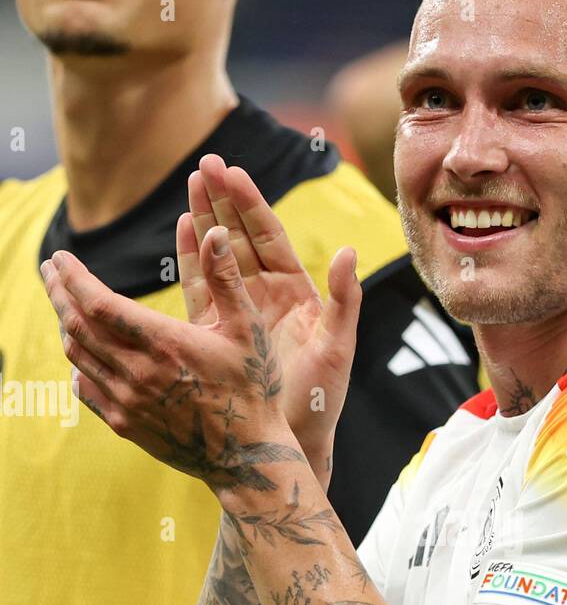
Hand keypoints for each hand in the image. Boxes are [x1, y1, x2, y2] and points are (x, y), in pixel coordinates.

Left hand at [40, 205, 353, 496]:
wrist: (247, 457)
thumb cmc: (253, 390)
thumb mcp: (248, 330)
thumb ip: (227, 279)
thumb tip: (216, 231)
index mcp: (164, 344)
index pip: (98, 303)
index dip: (73, 277)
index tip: (60, 258)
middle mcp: (138, 373)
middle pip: (77, 326)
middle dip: (58, 293)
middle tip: (49, 271)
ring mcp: (127, 401)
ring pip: (78, 356)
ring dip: (65, 325)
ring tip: (63, 305)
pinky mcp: (125, 424)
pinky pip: (86, 389)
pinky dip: (77, 364)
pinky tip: (80, 353)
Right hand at [180, 154, 360, 481]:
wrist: (291, 441)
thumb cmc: (320, 401)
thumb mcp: (337, 348)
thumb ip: (344, 300)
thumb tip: (347, 251)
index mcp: (298, 293)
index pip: (270, 237)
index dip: (251, 204)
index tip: (233, 172)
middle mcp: (268, 296)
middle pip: (242, 237)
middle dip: (223, 201)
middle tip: (204, 163)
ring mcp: (241, 311)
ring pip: (220, 255)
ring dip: (204, 220)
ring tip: (188, 185)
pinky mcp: (219, 331)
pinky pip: (202, 287)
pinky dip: (192, 258)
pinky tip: (181, 230)